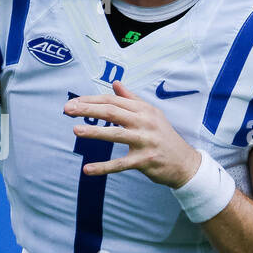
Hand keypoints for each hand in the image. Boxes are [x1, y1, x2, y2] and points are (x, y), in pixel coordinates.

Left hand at [63, 80, 201, 187]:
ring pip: (115, 134)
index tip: (74, 102)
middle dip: (88, 109)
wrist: (184, 162)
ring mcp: (145, 141)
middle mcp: (145, 122)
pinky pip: (120, 164)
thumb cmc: (163, 136)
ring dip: (94, 132)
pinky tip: (87, 169)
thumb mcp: (151, 114)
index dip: (91, 100)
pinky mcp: (145, 160)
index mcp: (144, 109)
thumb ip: (132, 99)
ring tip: (76, 130)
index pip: (113, 100)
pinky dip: (103, 167)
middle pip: (112, 111)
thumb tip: (115, 84)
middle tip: (67, 109)